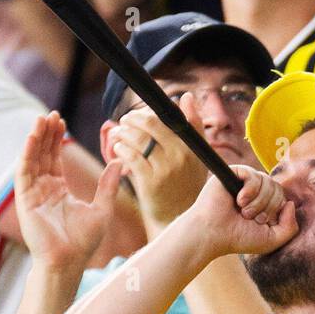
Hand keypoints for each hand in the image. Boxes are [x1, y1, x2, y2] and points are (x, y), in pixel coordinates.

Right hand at [15, 112, 122, 271]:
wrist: (68, 262)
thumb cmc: (83, 242)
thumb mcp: (102, 209)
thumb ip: (108, 185)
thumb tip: (120, 162)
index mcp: (58, 191)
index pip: (55, 158)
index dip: (57, 139)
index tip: (62, 121)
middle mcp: (43, 189)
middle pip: (43, 154)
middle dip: (46, 133)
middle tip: (52, 113)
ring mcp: (32, 194)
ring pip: (32, 159)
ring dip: (35, 139)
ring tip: (41, 119)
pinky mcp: (24, 200)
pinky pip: (23, 172)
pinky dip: (27, 154)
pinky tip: (33, 138)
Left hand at [105, 93, 208, 234]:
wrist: (177, 217)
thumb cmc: (184, 183)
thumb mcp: (196, 155)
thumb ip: (193, 126)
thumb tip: (186, 96)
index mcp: (192, 145)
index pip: (169, 116)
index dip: (149, 111)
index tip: (140, 114)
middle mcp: (182, 154)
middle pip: (151, 123)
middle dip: (133, 118)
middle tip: (125, 121)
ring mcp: (166, 168)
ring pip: (139, 139)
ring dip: (123, 132)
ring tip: (118, 133)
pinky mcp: (151, 182)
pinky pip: (131, 157)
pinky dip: (121, 149)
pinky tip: (118, 149)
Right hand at [182, 164, 297, 260]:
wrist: (213, 234)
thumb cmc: (239, 238)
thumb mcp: (272, 239)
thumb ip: (290, 227)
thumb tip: (291, 203)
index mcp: (263, 202)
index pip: (282, 196)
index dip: (276, 210)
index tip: (261, 223)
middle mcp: (255, 190)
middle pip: (277, 187)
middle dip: (268, 207)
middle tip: (250, 218)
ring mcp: (244, 181)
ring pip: (267, 181)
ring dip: (258, 202)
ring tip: (243, 212)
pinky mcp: (233, 173)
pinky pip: (253, 174)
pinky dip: (250, 190)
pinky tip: (239, 201)